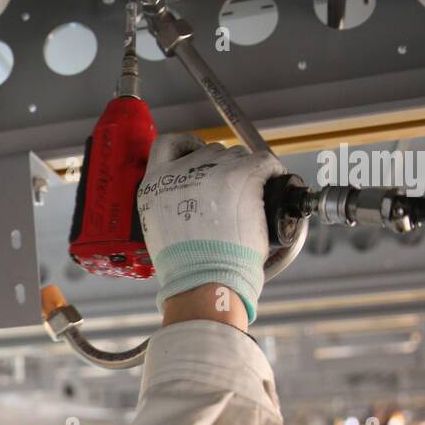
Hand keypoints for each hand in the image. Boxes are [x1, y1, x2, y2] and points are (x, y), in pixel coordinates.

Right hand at [136, 134, 284, 323]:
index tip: (198, 153)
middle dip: (222, 167)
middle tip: (231, 194)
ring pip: (237, 156)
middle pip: (209, 151)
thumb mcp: (158, 230)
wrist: (206, 280)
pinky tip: (270, 185)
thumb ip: (167, 205)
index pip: (167, 144)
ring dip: (245, 172)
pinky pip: (264, 161)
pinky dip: (270, 171)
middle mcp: (180, 171)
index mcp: (154, 183)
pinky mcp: (240, 175)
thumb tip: (189, 196)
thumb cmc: (187, 267)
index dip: (186, 145)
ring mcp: (211, 170)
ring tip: (248, 201)